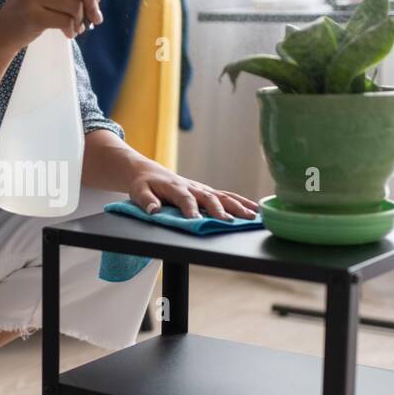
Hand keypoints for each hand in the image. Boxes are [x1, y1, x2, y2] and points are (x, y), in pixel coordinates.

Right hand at [0, 0, 104, 52]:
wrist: (6, 28)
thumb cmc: (34, 4)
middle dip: (94, 2)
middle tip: (94, 16)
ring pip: (77, 5)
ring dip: (81, 20)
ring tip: (76, 26)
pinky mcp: (32, 14)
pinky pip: (66, 21)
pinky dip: (72, 30)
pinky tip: (68, 32)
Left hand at [126, 162, 260, 220]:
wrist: (149, 172)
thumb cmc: (144, 184)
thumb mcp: (138, 191)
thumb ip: (146, 201)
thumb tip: (154, 210)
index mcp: (175, 187)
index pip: (185, 198)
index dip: (191, 208)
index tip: (196, 220)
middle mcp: (193, 187)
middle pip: (209, 198)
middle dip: (219, 210)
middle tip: (228, 222)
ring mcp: (202, 189)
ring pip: (223, 196)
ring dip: (238, 206)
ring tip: (252, 216)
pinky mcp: (208, 192)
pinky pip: (227, 196)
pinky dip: (242, 202)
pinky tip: (255, 210)